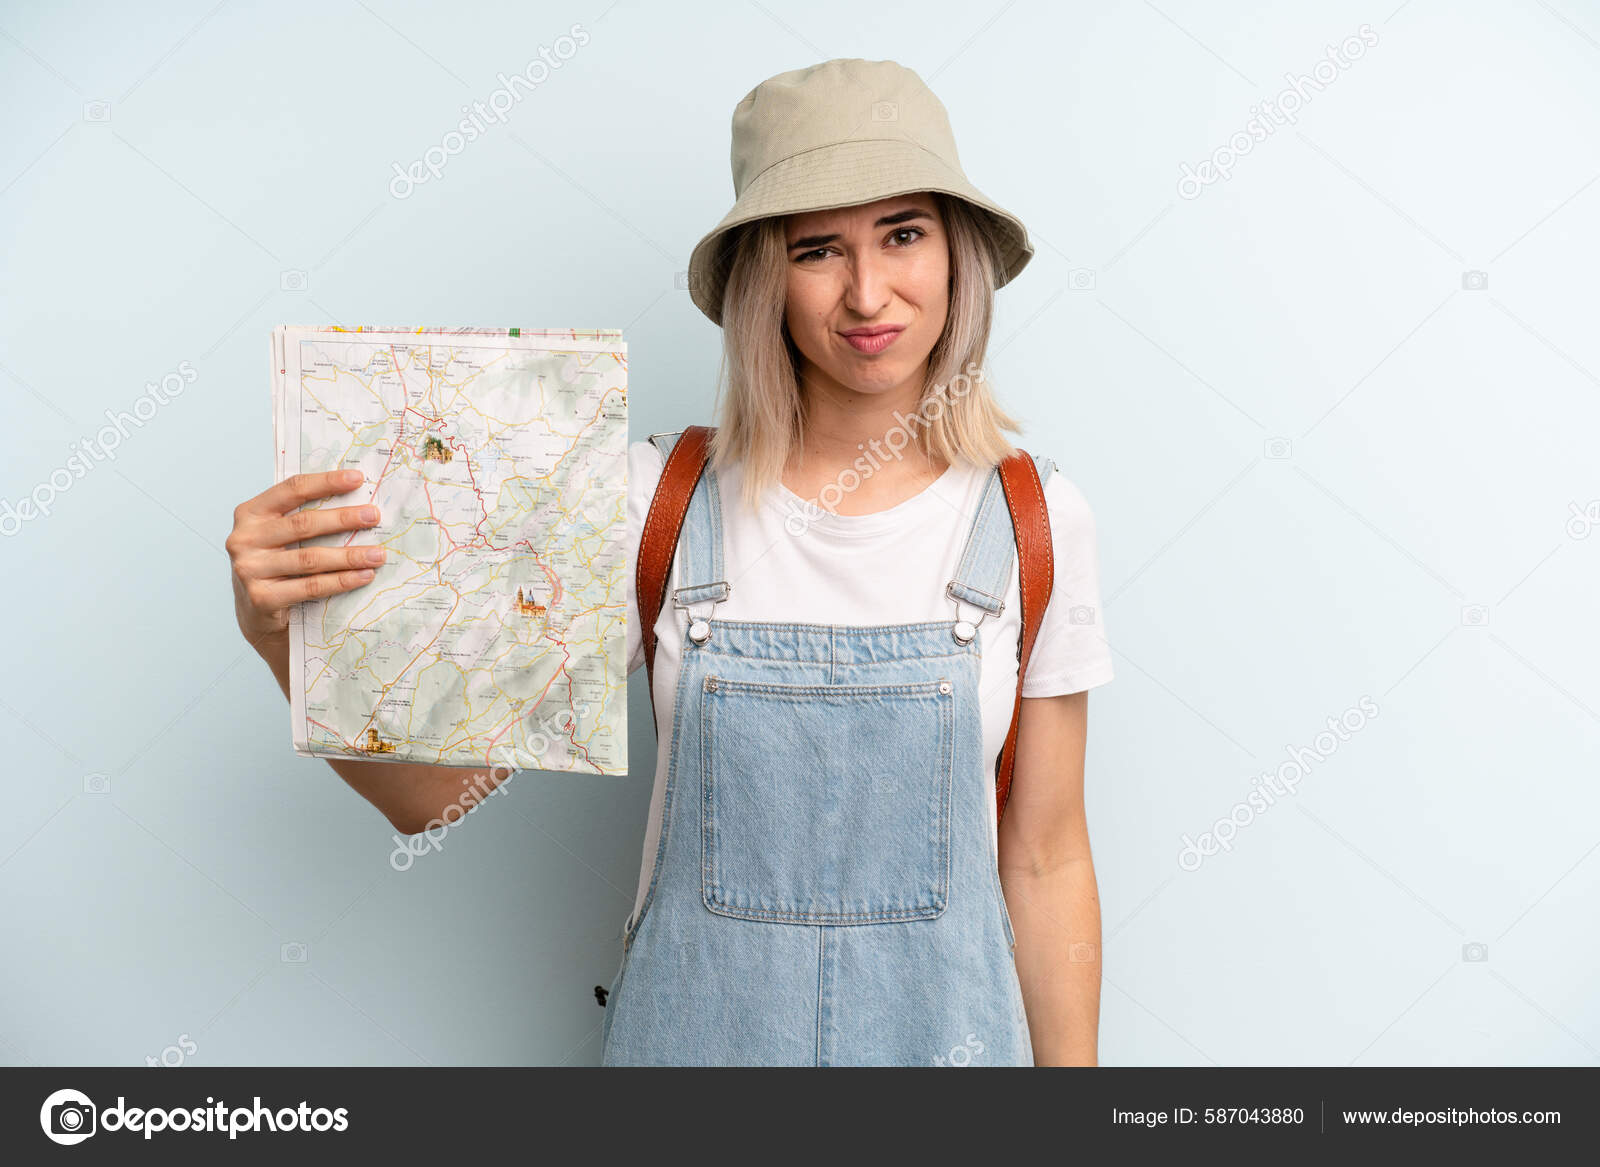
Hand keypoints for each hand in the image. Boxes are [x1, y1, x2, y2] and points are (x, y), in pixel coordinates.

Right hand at [227, 469, 385, 649]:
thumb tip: (357, 500)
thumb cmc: (277, 566)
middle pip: (303, 524)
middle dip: (343, 519)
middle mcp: (244, 539)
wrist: (256, 613)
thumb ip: (303, 516)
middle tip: (374, 516)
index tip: (358, 479)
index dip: (326, 482)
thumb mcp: (280, 536)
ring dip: (349, 556)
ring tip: (378, 554)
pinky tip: (363, 576)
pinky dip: (341, 581)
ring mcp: (250, 569)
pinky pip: (311, 587)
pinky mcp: (262, 598)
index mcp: (250, 513)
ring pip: (310, 558)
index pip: (291, 490)